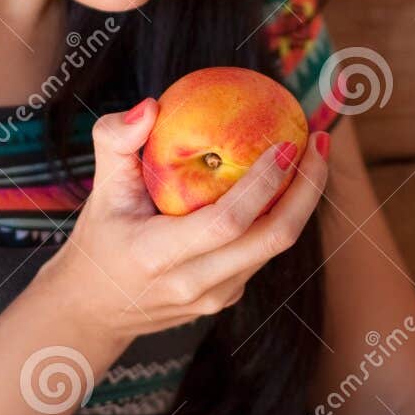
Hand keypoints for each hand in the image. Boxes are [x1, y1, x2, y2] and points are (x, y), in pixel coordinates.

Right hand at [49, 97, 328, 339]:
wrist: (95, 309)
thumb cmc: (100, 239)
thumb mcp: (101, 189)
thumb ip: (116, 141)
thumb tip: (152, 105)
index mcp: (157, 256)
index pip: (227, 222)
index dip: (264, 184)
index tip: (288, 142)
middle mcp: (193, 284)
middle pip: (272, 240)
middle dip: (308, 189)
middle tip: (319, 139)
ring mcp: (215, 298)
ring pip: (276, 248)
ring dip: (303, 200)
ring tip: (314, 152)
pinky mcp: (228, 299)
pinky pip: (264, 253)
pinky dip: (283, 215)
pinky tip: (289, 181)